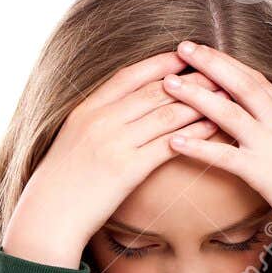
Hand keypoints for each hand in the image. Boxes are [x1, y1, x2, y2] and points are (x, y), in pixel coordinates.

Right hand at [2, 52, 223, 268]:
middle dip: (190, 79)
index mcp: (86, 110)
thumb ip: (95, 120)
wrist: (47, 216)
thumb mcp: (72, 140)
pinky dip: (193, 133)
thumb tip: (121, 109)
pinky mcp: (126, 170)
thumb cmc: (60, 183)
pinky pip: (167, 145)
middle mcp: (100, 121)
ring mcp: (113, 144)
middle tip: (218, 71)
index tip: (183, 55)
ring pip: (165, 114)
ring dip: (200, 103)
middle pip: (153, 91)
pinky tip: (212, 128)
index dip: (159, 64)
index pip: (129, 76)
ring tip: (224, 96)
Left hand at [161, 41, 271, 235]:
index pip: (254, 78)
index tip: (201, 49)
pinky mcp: (264, 173)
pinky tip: (172, 143)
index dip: (226, 62)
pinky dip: (198, 147)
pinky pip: (226, 156)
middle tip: (181, 47)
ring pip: (230, 113)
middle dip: (210, 63)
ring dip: (197, 97)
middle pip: (242, 83)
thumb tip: (251, 116)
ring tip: (168, 85)